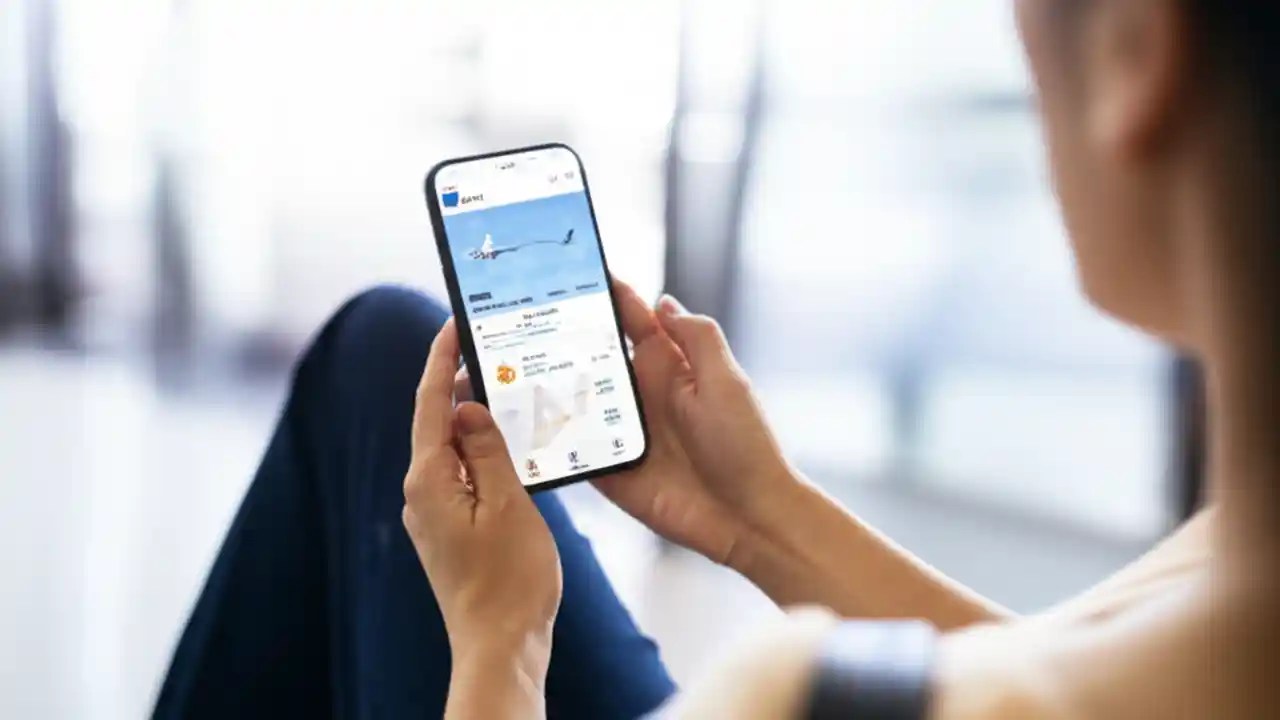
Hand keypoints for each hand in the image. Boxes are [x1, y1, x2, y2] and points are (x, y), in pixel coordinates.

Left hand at [402, 319, 561, 676]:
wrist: (501, 645)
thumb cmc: (510, 581)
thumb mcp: (508, 504)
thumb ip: (487, 449)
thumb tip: (467, 408)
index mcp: (429, 480)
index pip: (429, 403)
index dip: (441, 359)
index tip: (452, 323)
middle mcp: (420, 494)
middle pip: (437, 424)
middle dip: (462, 387)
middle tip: (493, 353)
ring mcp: (431, 515)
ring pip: (452, 451)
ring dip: (476, 423)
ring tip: (509, 396)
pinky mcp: (447, 531)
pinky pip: (462, 477)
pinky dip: (482, 456)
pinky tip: (511, 452)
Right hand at [449, 280, 793, 566]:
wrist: (746, 518)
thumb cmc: (744, 446)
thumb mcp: (727, 380)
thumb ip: (695, 337)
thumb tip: (662, 299)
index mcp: (668, 366)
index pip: (629, 320)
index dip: (603, 296)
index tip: (569, 271)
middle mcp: (640, 395)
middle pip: (589, 357)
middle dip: (556, 337)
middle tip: (512, 316)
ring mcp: (619, 432)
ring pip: (570, 400)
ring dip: (541, 387)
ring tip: (498, 366)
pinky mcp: (607, 469)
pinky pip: (567, 448)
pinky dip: (542, 438)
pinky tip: (510, 424)